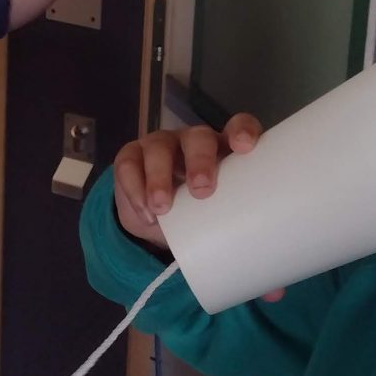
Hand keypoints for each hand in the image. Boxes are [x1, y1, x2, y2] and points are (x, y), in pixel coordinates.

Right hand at [110, 114, 257, 230]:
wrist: (152, 219)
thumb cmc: (195, 212)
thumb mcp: (215, 211)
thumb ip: (229, 215)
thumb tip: (247, 249)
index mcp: (222, 149)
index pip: (238, 126)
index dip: (242, 131)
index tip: (244, 147)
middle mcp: (192, 141)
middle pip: (198, 137)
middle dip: (200, 161)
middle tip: (201, 190)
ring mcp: (160, 144)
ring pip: (160, 148)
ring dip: (161, 178)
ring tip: (163, 208)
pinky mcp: (130, 155)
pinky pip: (129, 165)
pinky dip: (135, 189)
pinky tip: (145, 213)